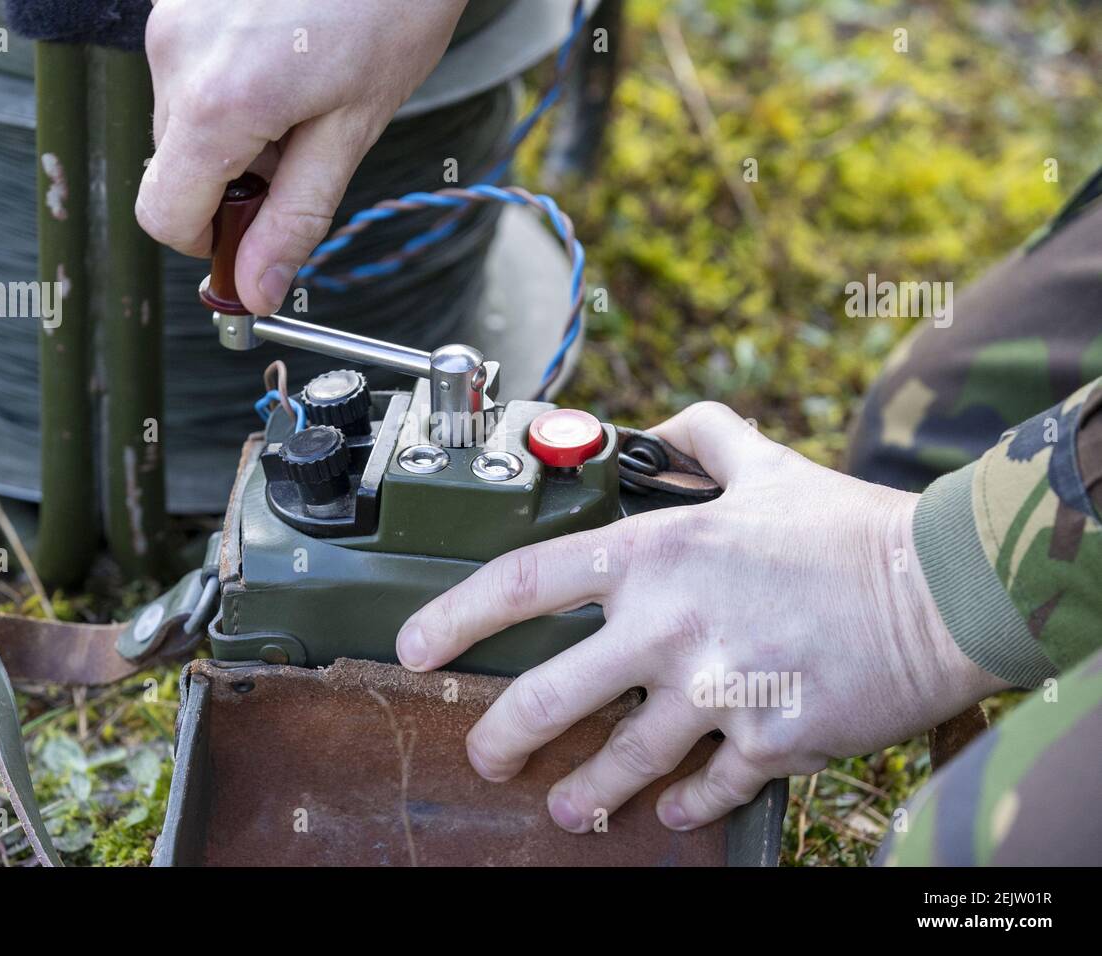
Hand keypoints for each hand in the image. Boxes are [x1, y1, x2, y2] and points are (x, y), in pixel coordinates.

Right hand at [137, 0, 468, 313]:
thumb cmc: (389, 8)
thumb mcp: (352, 129)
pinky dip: (225, 86)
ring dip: (230, 133)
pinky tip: (281, 58)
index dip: (209, 243)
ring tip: (299, 93)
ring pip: (178, 121)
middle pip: (171, 170)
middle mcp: (175, 58)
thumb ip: (296, 217)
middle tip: (300, 155)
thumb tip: (256, 289)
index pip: (165, 216)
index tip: (251, 241)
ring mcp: (170, 18)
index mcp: (217, 105)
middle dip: (229, 184)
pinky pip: (185, 71)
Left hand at [395, 402, 1009, 832]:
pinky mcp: (764, 743)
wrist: (942, 589)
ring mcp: (714, 691)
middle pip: (548, 699)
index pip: (522, 583)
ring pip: (618, 764)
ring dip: (583, 793)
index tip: (416, 645)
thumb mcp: (764, 464)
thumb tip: (664, 426)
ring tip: (566, 807)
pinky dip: (681, 803)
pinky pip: (703, 788)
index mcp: (654, 553)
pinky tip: (670, 806)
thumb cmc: (846, 529)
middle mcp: (669, 625)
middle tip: (488, 755)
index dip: (453, 617)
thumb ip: (703, 437)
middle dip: (501, 739)